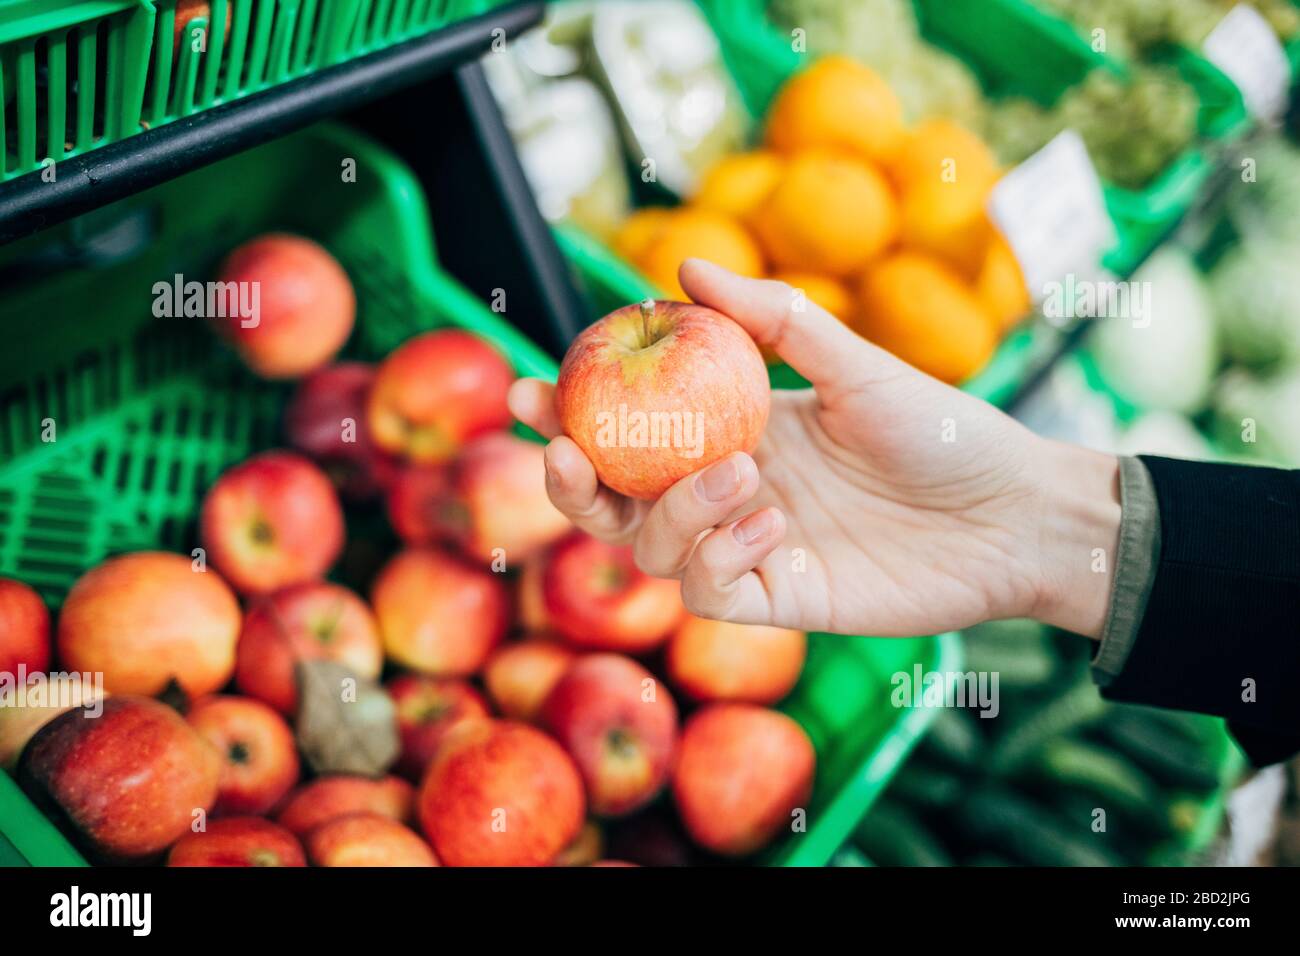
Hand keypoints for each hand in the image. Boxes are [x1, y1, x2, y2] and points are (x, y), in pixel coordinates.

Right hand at [509, 259, 1120, 638]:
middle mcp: (729, 492)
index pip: (633, 427)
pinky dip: (718, 555)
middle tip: (557, 446)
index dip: (572, 411)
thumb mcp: (853, 363)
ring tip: (741, 476)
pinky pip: (709, 591)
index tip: (529, 385)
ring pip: (653, 549)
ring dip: (675, 509)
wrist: (1012, 511)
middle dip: (570, 480)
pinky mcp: (779, 601)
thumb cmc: (940, 430)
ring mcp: (749, 549)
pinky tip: (769, 523)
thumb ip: (772, 319)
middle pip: (616, 500)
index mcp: (734, 431)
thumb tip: (681, 266)